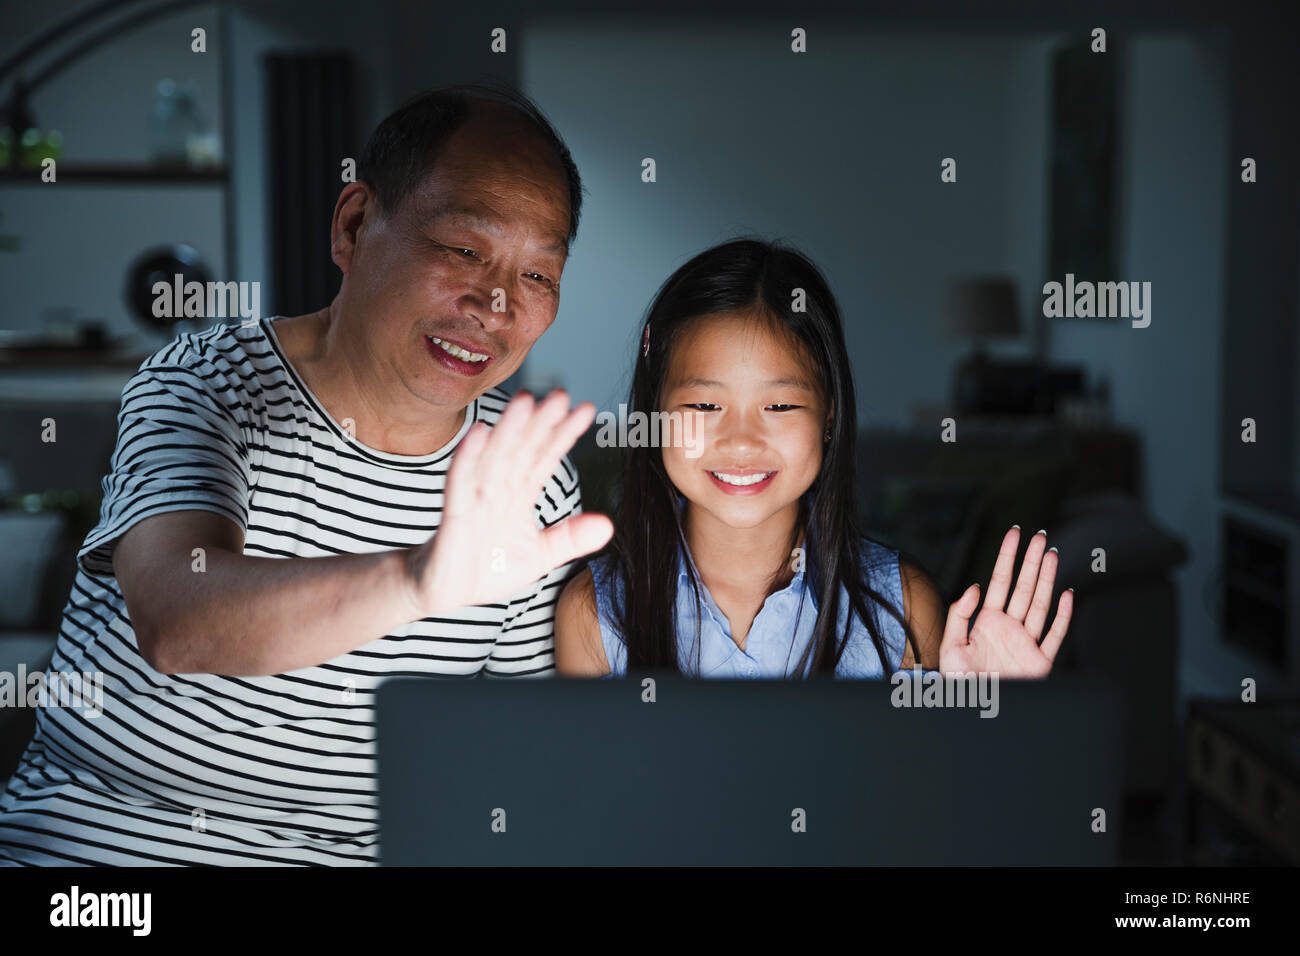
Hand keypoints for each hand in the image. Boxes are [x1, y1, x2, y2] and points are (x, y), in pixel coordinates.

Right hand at [403, 390, 613, 615]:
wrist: (444, 591)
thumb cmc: (487, 568)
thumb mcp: (539, 556)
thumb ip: (570, 538)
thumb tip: (609, 524)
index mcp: (519, 494)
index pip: (544, 457)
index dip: (563, 434)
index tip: (586, 410)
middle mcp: (498, 489)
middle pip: (522, 448)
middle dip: (540, 421)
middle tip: (560, 395)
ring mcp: (475, 498)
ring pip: (495, 457)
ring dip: (509, 429)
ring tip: (526, 400)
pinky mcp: (454, 514)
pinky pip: (460, 481)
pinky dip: (469, 457)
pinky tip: (480, 432)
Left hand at [938, 526, 1071, 678]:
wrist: (972, 709)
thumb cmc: (959, 682)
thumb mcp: (950, 646)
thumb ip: (959, 614)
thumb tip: (975, 587)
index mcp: (987, 622)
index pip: (1000, 582)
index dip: (1007, 557)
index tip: (1015, 534)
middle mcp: (1009, 628)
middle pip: (1023, 587)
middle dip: (1031, 562)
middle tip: (1040, 537)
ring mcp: (1026, 643)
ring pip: (1040, 604)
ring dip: (1047, 579)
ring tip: (1051, 555)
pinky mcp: (1040, 661)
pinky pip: (1055, 635)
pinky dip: (1063, 616)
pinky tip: (1068, 596)